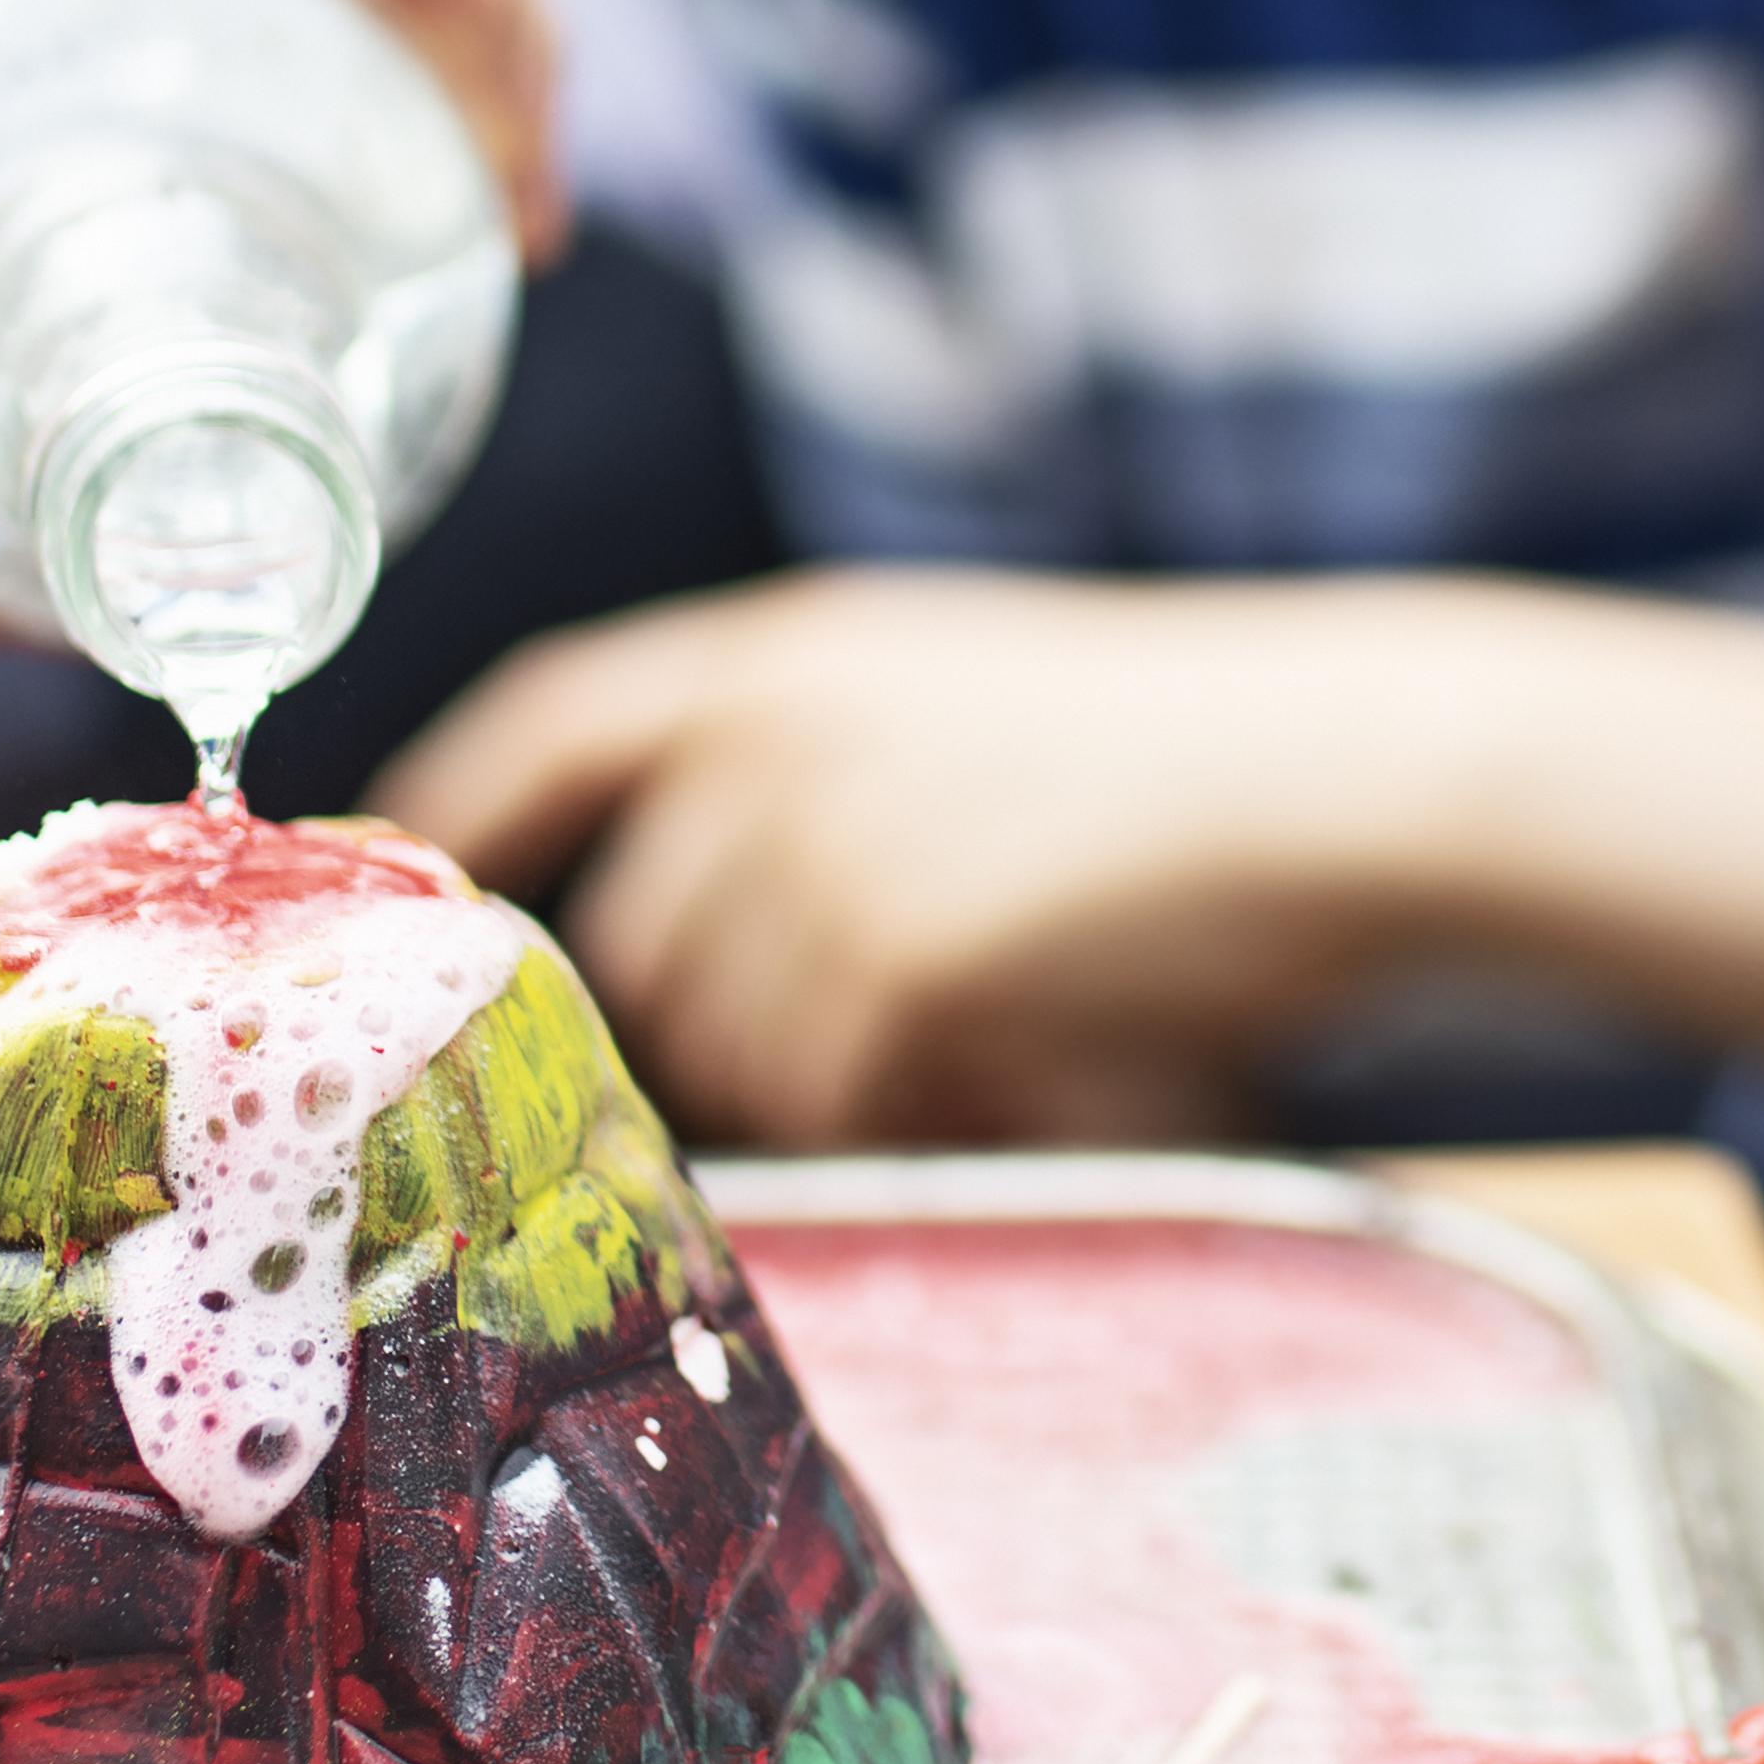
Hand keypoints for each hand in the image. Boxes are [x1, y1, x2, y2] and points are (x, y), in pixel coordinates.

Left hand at [378, 570, 1504, 1146]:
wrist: (1351, 774)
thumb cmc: (1204, 753)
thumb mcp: (963, 707)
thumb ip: (809, 786)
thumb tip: (701, 951)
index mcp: (786, 655)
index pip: (552, 725)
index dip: (462, 808)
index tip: (411, 880)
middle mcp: (764, 740)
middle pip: (639, 946)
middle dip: (732, 1026)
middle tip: (896, 1037)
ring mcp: (813, 848)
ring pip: (742, 1048)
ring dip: (854, 1077)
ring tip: (1021, 1023)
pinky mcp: (883, 958)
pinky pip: (850, 1102)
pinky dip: (939, 1108)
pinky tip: (1055, 1051)